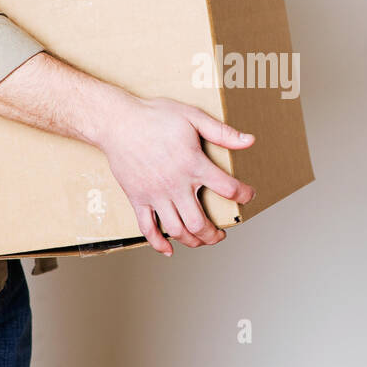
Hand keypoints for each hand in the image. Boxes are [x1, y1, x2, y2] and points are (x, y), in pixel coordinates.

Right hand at [98, 96, 255, 254]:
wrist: (117, 122)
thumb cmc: (154, 117)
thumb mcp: (193, 117)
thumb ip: (222, 132)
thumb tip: (249, 141)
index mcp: (193, 164)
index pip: (227, 188)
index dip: (243, 195)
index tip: (248, 196)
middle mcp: (175, 185)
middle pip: (199, 222)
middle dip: (214, 234)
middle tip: (221, 234)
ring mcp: (155, 194)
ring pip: (176, 230)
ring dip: (192, 241)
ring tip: (201, 240)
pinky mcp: (138, 198)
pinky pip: (147, 228)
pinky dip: (158, 243)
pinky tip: (168, 249)